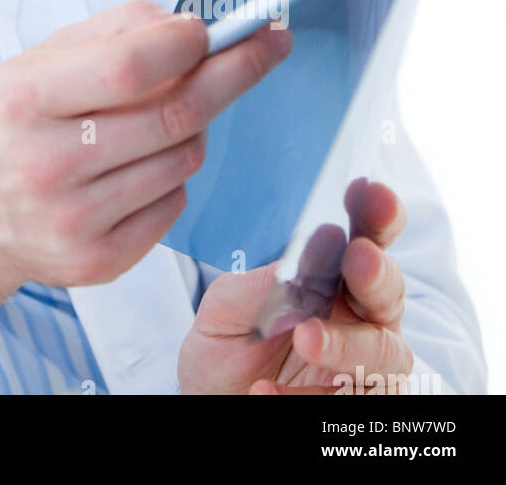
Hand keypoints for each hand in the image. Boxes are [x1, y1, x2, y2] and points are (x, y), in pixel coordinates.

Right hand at [0, 0, 291, 373]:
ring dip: (194, 126)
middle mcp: (47, 164)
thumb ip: (111, 33)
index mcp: (26, 100)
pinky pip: (173, 204)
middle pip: (173, 115)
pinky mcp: (97, 263)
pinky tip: (138, 164)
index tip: (212, 28)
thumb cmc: (6, 125)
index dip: (185, 43)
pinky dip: (173, 174)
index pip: (130, 67)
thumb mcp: (35, 60)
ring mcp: (74, 222)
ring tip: (162, 115)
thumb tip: (186, 27)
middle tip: (268, 45)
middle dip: (234, 72)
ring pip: (183, 158)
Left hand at [178, 177, 414, 393]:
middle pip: (388, 290)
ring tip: (305, 338)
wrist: (209, 406)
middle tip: (358, 258)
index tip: (367, 190)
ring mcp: (364, 367)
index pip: (362, 238)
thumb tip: (310, 252)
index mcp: (330, 279)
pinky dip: (305, 398)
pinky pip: (352, 402)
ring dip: (345, 342)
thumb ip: (262, 284)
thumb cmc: (224, 352)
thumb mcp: (225, 310)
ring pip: (381, 351)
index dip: (373, 213)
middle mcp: (358, 319)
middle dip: (378, 271)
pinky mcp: (357, 406)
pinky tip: (264, 393)